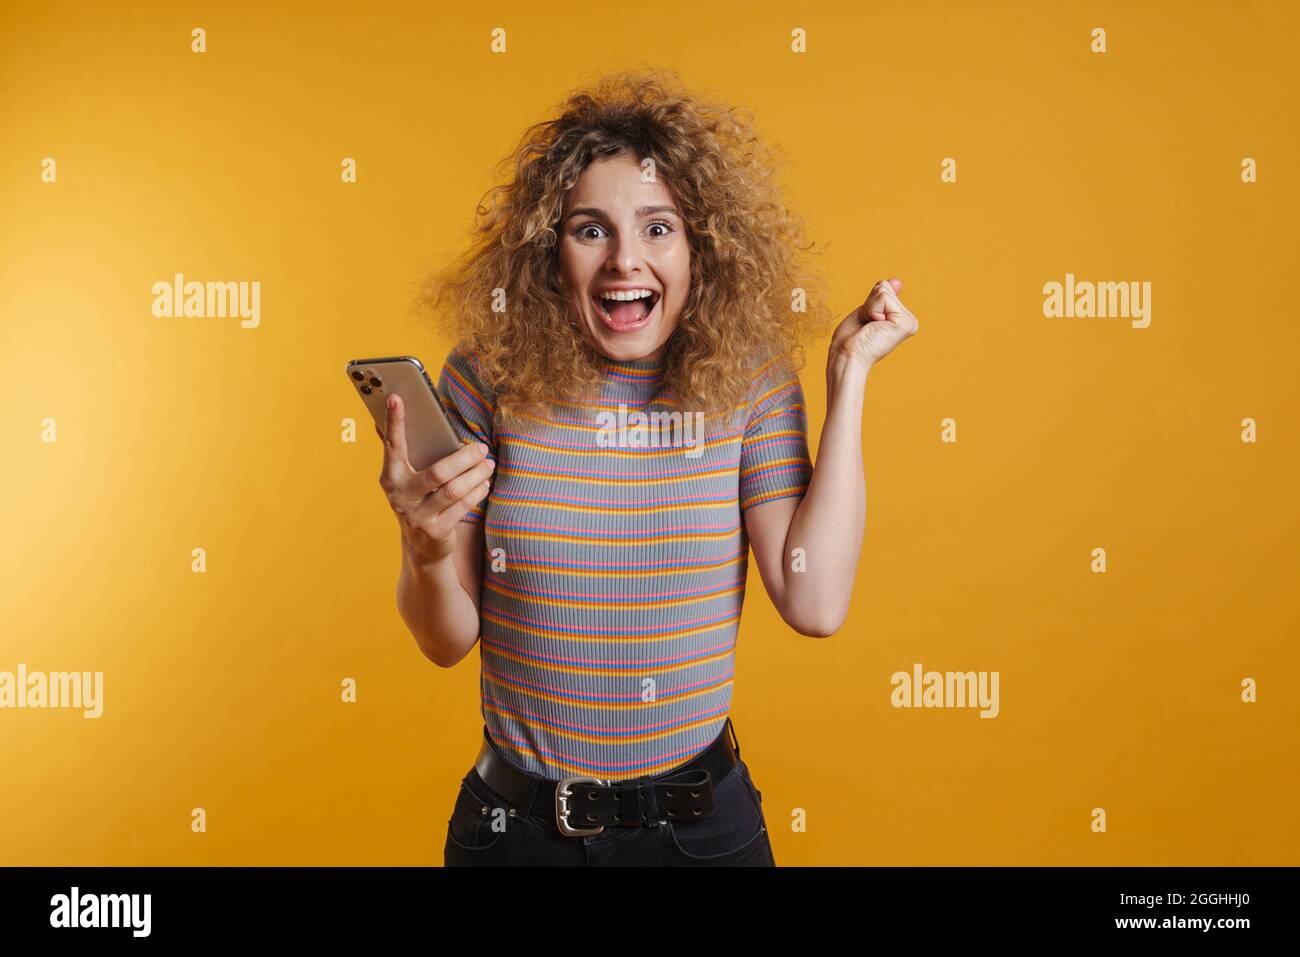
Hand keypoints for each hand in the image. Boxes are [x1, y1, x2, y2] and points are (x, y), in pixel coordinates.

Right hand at [375, 392, 493, 565]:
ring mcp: (417, 516)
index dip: (394, 422)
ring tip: (488, 464)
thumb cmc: (419, 500)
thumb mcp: (408, 480)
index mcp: (390, 477)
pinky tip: (484, 484)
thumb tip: (399, 412)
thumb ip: (407, 452)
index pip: (392, 445)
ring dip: (476, 474)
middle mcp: (400, 496)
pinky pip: (463, 506)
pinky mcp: (435, 531)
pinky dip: (477, 492)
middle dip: (465, 457)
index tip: (396, 397)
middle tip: (482, 447)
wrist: (422, 547)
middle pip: (438, 471)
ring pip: (455, 489)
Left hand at [828, 277, 918, 370]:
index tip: (866, 322)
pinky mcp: (905, 323)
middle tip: (866, 325)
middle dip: (869, 304)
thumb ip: (883, 297)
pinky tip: (874, 327)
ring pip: (883, 290)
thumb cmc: (851, 339)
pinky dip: (871, 310)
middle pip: (884, 287)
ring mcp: (909, 322)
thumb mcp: (867, 311)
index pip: (883, 289)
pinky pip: (883, 297)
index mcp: (901, 319)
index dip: (868, 303)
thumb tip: (898, 281)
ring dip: (869, 308)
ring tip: (870, 327)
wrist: (848, 356)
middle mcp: (909, 321)